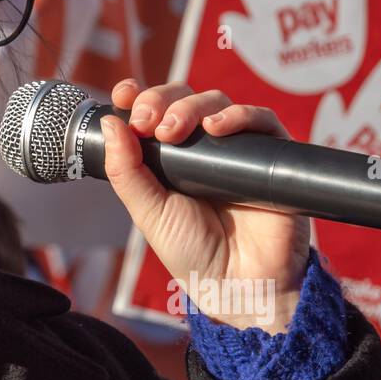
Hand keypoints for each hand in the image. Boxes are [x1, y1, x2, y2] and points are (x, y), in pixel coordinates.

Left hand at [101, 80, 311, 333]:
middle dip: (161, 101)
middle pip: (183, 98)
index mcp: (169, 156)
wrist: (239, 285)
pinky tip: (216, 128)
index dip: (140, 96)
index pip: (154, 110)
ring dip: (191, 106)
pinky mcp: (271, 155)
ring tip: (174, 131)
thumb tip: (109, 121)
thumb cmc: (193, 252)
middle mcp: (202, 147)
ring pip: (216, 102)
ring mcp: (237, 148)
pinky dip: (239, 115)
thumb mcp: (148, 212)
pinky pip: (261, 121)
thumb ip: (126, 170)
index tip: (123, 94)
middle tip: (149, 123)